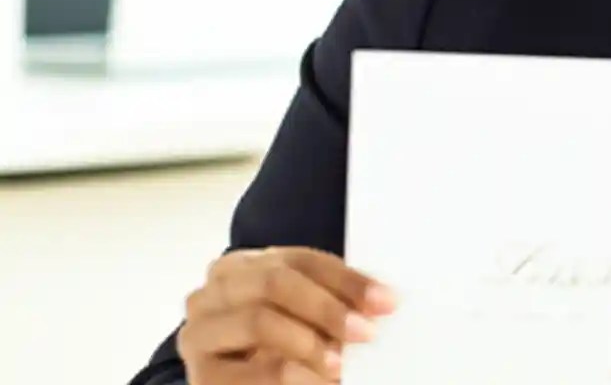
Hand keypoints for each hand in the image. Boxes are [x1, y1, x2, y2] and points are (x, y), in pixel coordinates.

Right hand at [177, 247, 396, 384]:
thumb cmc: (278, 348)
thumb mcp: (304, 318)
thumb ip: (332, 304)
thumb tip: (381, 304)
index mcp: (245, 265)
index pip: (302, 260)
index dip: (347, 279)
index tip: (386, 301)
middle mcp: (215, 290)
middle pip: (276, 282)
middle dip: (328, 308)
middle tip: (366, 332)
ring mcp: (201, 330)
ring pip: (260, 321)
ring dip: (309, 343)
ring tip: (340, 365)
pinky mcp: (201, 373)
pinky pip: (248, 371)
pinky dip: (288, 376)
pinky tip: (317, 381)